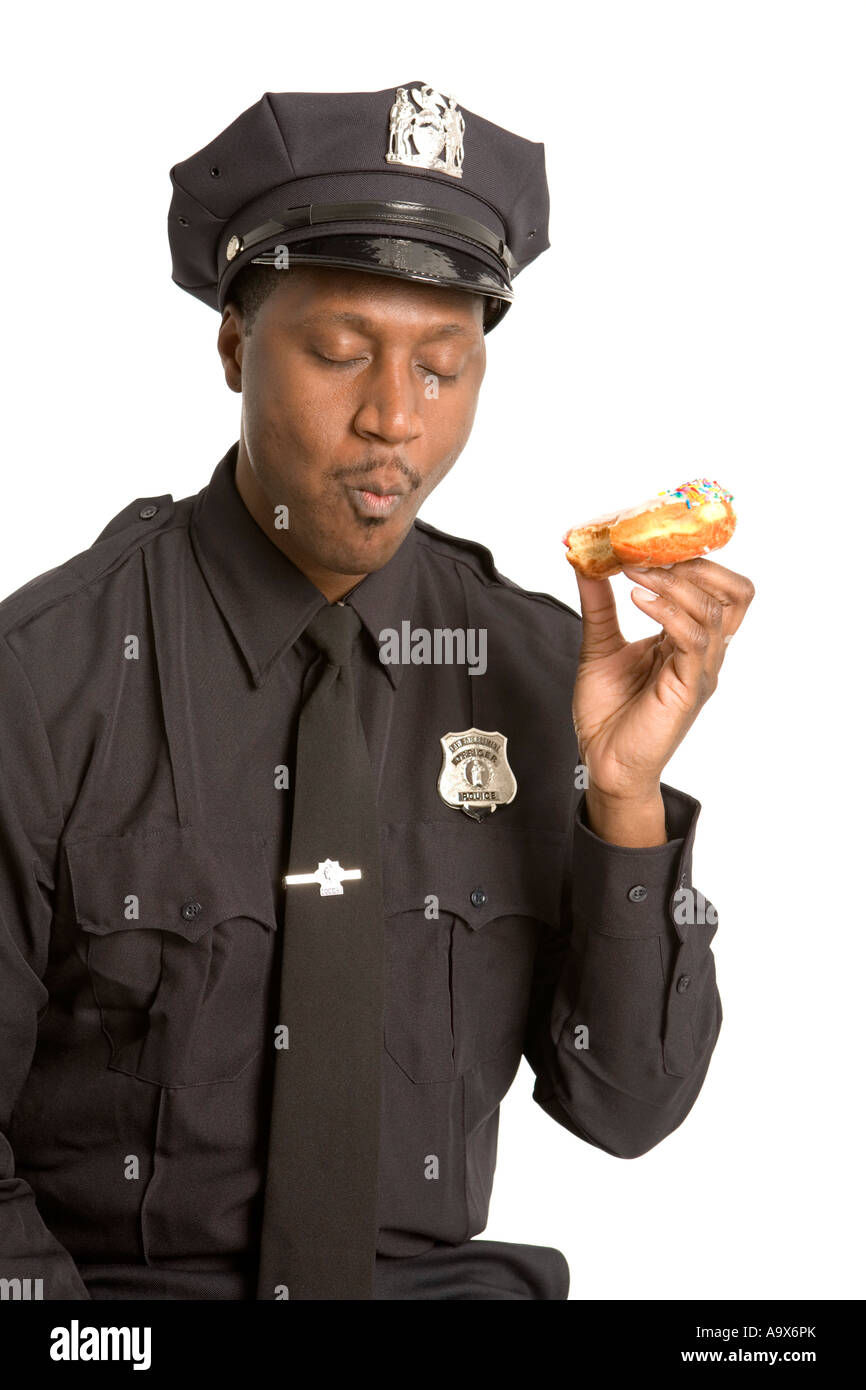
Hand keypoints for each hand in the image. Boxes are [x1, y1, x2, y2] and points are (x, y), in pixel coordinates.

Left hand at [572, 556, 754, 805]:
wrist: (602, 763)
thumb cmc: (608, 713)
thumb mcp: (599, 645)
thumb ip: (598, 603)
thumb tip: (586, 560)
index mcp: (687, 639)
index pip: (715, 587)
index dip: (691, 557)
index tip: (648, 538)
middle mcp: (703, 651)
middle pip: (736, 593)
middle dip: (697, 562)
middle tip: (651, 550)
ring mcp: (701, 670)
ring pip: (715, 609)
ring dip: (674, 581)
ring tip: (634, 570)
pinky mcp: (690, 688)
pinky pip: (694, 638)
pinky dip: (668, 611)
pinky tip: (637, 598)